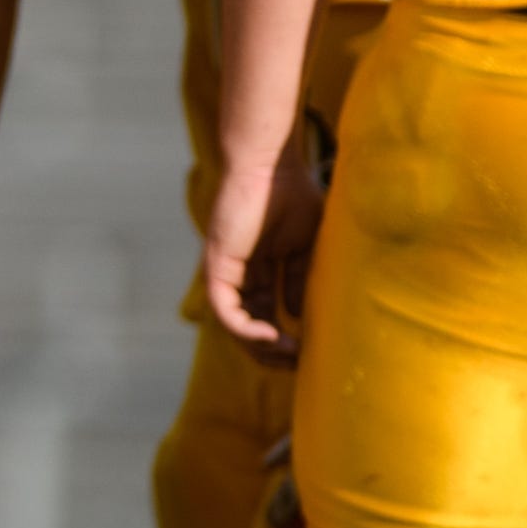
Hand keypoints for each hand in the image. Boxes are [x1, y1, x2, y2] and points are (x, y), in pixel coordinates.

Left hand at [197, 146, 320, 364]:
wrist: (271, 164)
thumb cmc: (292, 193)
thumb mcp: (304, 246)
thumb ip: (298, 279)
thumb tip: (297, 316)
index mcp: (260, 268)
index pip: (264, 314)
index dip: (284, 337)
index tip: (308, 352)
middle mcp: (239, 273)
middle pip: (247, 326)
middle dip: (271, 350)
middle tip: (298, 364)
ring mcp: (226, 269)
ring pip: (233, 324)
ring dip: (260, 346)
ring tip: (290, 354)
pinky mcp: (218, 263)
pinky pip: (224, 308)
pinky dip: (244, 328)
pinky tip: (272, 335)